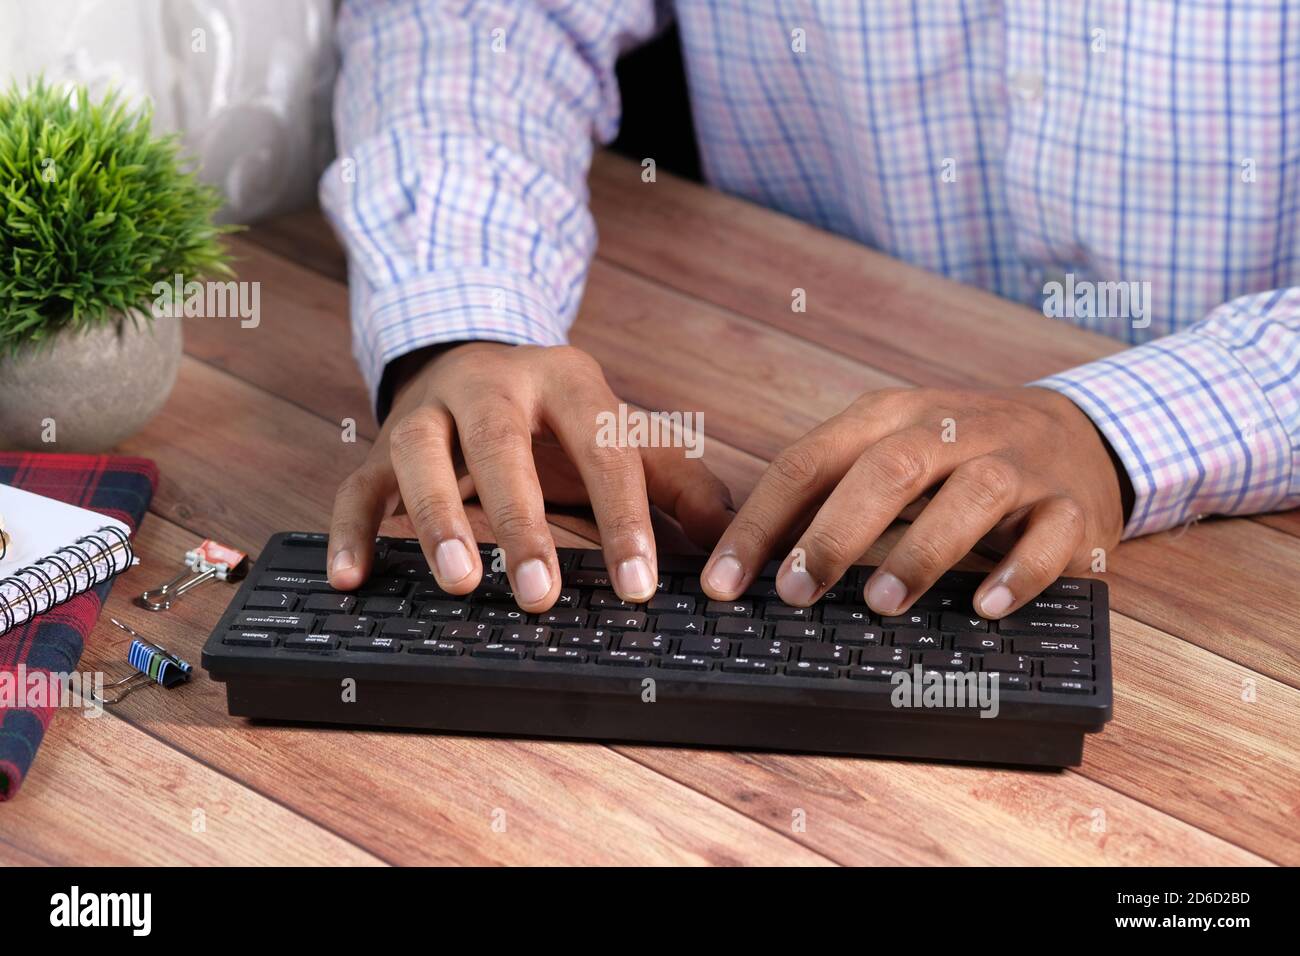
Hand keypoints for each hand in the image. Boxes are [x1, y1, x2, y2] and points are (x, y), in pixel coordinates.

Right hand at [328, 342, 733, 609]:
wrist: (477, 353)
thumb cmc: (560, 416)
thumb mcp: (625, 433)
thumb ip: (678, 483)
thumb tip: (726, 539)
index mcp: (566, 380)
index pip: (602, 447)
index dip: (623, 517)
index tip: (638, 585)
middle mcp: (492, 386)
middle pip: (500, 444)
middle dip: (521, 521)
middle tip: (539, 595)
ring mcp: (429, 413)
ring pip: (418, 454)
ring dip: (435, 517)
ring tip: (457, 582)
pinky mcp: (382, 444)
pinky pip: (356, 484)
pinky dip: (351, 530)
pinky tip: (353, 577)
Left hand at [700, 387, 1126, 618]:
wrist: (1076, 433)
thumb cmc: (954, 457)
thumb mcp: (887, 455)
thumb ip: (825, 498)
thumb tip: (749, 566)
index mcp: (888, 416)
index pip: (809, 462)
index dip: (759, 524)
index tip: (722, 582)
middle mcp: (950, 430)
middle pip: (887, 469)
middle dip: (835, 533)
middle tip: (795, 592)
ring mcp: (1016, 464)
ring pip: (971, 495)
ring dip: (921, 552)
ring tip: (880, 603)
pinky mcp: (1070, 506)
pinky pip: (1048, 536)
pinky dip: (1016, 572)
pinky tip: (984, 605)